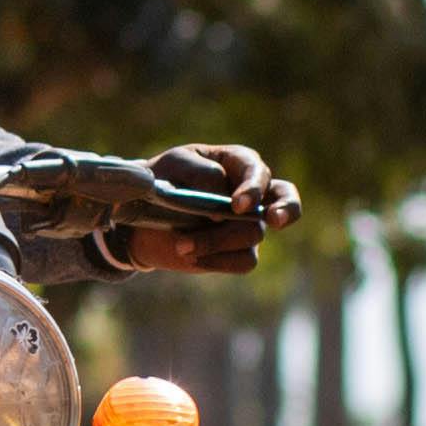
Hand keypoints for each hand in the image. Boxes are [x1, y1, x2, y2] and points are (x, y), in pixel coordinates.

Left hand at [118, 145, 297, 275]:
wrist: (139, 215)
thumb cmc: (161, 179)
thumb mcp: (174, 165)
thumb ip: (203, 173)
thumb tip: (224, 198)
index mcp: (238, 163)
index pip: (258, 171)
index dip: (253, 188)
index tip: (237, 206)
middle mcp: (251, 193)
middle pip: (284, 200)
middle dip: (285, 209)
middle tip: (274, 219)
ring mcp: (248, 223)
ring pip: (252, 234)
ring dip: (216, 241)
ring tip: (181, 244)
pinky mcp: (239, 250)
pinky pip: (245, 262)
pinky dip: (218, 261)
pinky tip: (192, 257)